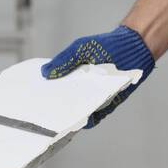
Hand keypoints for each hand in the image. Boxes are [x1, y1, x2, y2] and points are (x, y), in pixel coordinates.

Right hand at [40, 25, 154, 127]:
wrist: (132, 50)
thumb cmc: (105, 46)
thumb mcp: (80, 49)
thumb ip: (63, 61)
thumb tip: (45, 73)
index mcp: (73, 76)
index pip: (57, 89)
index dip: (47, 94)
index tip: (36, 100)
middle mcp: (83, 89)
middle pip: (67, 103)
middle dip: (57, 109)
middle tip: (45, 116)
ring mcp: (95, 98)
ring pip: (81, 112)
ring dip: (73, 117)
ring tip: (62, 121)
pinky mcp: (108, 104)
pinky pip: (97, 116)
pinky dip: (90, 119)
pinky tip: (83, 120)